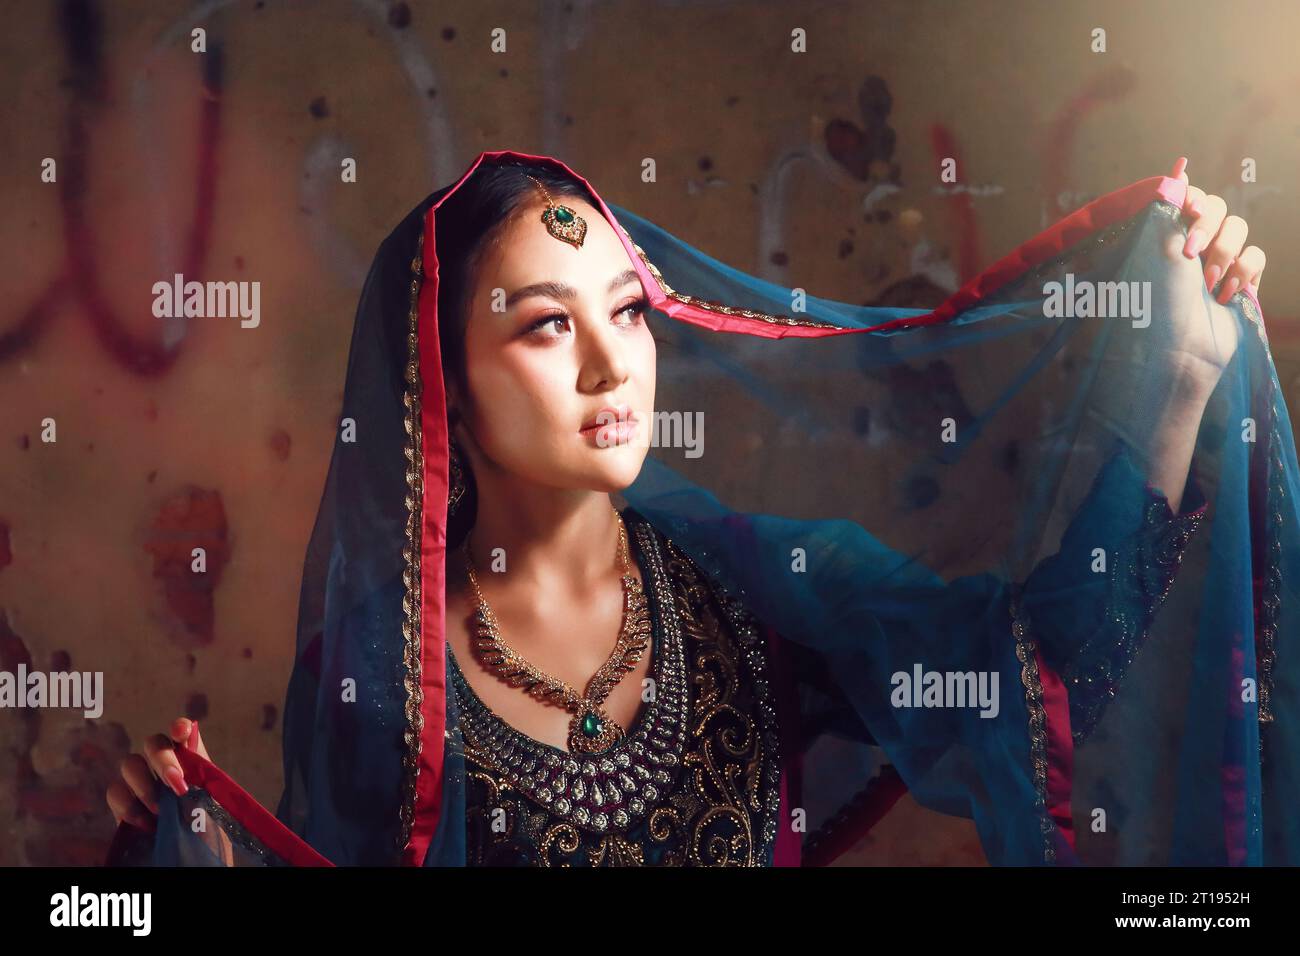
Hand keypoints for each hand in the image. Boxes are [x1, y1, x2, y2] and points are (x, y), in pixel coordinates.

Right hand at [106, 716, 209, 831]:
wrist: (187, 859)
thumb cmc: (206, 836)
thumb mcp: (214, 813)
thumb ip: (203, 791)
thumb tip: (186, 779)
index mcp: (193, 763)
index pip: (183, 734)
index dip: (179, 728)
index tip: (180, 732)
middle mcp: (165, 767)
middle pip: (154, 743)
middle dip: (162, 758)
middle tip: (176, 784)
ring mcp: (141, 784)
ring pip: (130, 763)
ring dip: (144, 784)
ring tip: (160, 810)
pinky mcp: (123, 805)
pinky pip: (115, 791)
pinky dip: (128, 805)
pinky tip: (145, 823)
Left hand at [1162, 156, 1267, 390]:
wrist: (1179, 348)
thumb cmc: (1157, 301)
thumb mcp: (1155, 249)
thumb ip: (1166, 208)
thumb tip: (1176, 170)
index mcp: (1165, 235)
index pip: (1188, 196)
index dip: (1192, 198)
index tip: (1188, 208)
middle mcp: (1192, 245)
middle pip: (1217, 207)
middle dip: (1207, 227)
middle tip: (1190, 254)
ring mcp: (1219, 262)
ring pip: (1240, 228)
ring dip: (1224, 253)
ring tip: (1206, 284)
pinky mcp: (1242, 280)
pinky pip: (1257, 256)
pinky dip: (1242, 273)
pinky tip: (1225, 295)